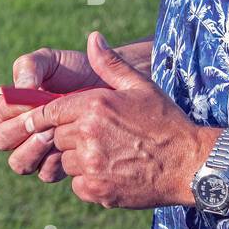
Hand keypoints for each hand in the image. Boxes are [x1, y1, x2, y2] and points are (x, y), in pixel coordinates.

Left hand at [0, 32, 216, 206]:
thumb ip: (110, 63)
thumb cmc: (166, 122)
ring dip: (79, 160)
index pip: (49, 111)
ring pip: (65, 161)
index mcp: (94, 106)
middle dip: (69, 137)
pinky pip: (77, 184)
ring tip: (109, 155)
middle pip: (56, 137)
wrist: (189, 164)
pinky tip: (112, 173)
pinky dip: (89, 181)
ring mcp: (91, 164)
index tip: (39, 121)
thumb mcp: (140, 87)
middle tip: (97, 138)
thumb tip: (93, 38)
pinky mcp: (96, 189)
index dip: (42, 116)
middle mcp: (88, 135)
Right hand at [0, 47, 100, 182]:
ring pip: (20, 162)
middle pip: (3, 140)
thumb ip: (30, 66)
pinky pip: (45, 173)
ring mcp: (38, 149)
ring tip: (54, 134)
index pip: (0, 113)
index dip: (13, 110)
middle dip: (21, 132)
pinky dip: (54, 162)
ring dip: (34, 150)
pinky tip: (70, 148)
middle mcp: (22, 130)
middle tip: (43, 122)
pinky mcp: (57, 164)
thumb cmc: (77, 71)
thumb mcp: (52, 61)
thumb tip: (20, 88)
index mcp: (15, 106)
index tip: (34, 102)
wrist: (110, 85)